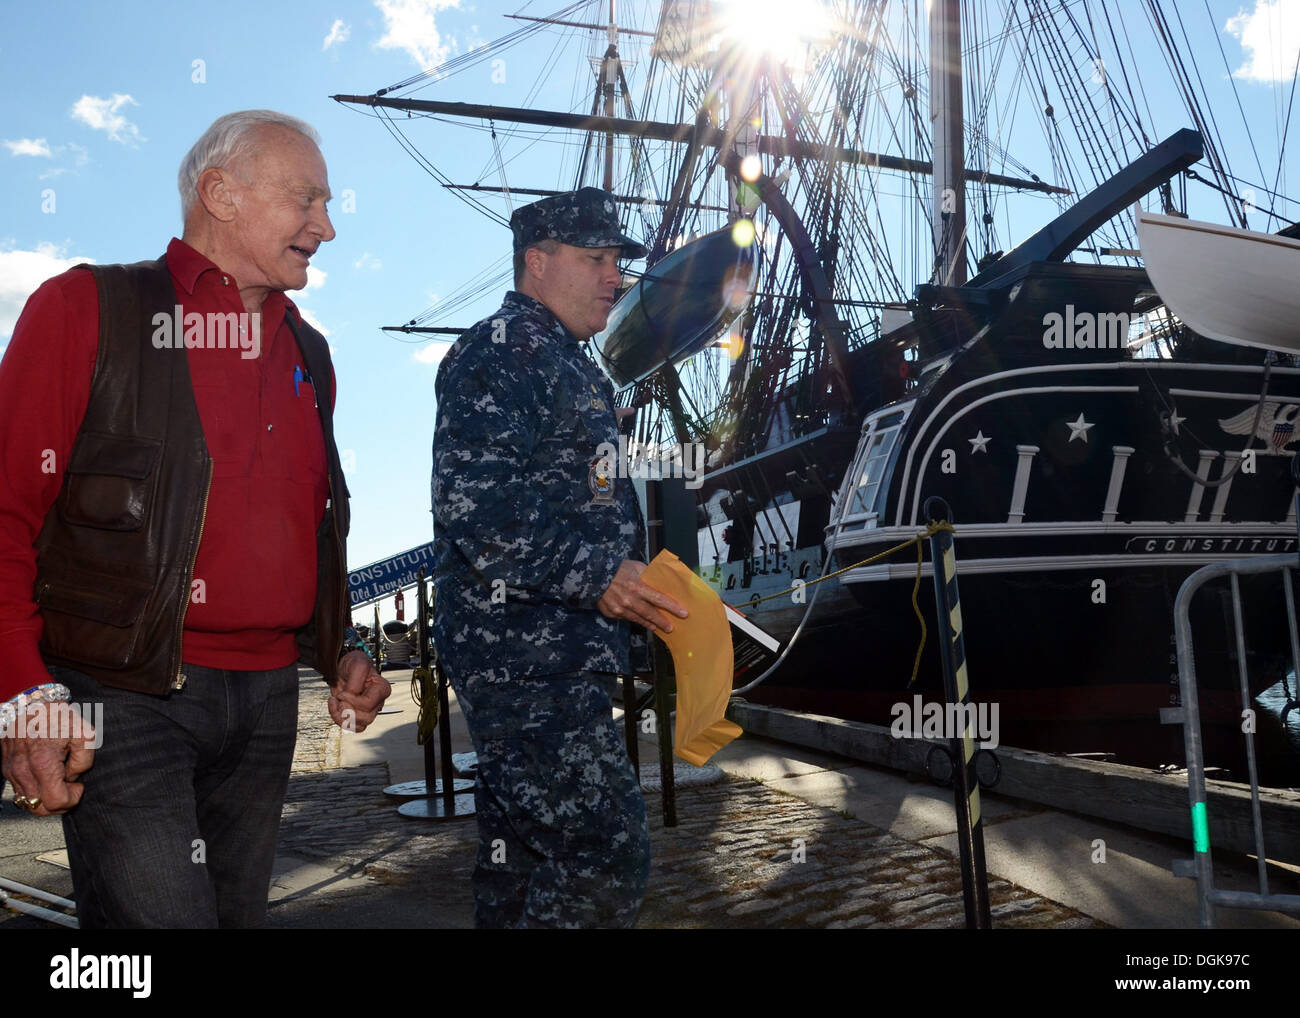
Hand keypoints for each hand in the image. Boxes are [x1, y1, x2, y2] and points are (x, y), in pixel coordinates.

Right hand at [1, 702, 94, 817]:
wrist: (29, 702)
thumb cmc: (57, 716)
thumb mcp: (84, 733)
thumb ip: (84, 761)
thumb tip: (74, 778)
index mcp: (43, 764)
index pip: (56, 802)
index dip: (72, 798)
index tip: (78, 785)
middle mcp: (23, 771)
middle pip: (39, 809)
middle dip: (59, 804)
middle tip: (70, 788)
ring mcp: (12, 771)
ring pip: (28, 803)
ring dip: (46, 798)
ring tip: (58, 780)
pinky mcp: (7, 769)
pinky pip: (20, 791)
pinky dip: (35, 790)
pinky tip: (46, 776)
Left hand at [328, 650, 390, 732]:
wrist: (344, 668)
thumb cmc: (353, 665)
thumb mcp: (357, 666)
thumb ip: (356, 682)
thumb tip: (351, 696)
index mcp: (381, 689)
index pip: (368, 704)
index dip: (352, 701)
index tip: (343, 693)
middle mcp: (378, 702)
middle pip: (366, 718)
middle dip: (348, 710)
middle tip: (340, 698)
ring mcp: (369, 710)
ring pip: (359, 726)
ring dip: (342, 717)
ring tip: (336, 703)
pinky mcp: (359, 716)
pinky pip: (352, 727)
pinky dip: (340, 720)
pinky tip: (335, 708)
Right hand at [596, 559, 688, 633]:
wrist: (592, 574)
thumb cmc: (617, 568)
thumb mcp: (635, 566)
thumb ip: (648, 574)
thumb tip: (659, 581)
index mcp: (637, 587)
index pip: (659, 599)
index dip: (672, 607)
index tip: (684, 613)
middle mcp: (630, 600)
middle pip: (650, 614)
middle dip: (662, 622)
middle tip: (671, 628)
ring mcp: (620, 609)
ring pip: (638, 619)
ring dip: (649, 624)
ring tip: (658, 628)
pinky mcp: (611, 614)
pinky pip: (625, 618)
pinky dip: (633, 618)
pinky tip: (640, 620)